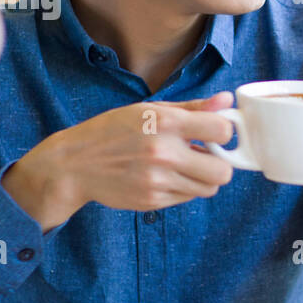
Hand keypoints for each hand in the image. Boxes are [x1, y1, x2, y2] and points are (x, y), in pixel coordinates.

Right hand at [2, 92, 237, 230]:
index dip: (224, 132)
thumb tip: (227, 101)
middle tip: (205, 156)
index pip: (222, 131)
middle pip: (223, 172)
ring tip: (184, 165)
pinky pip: (188, 198)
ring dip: (203, 178)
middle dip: (220, 164)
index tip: (215, 133)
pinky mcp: (152, 201)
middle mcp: (163, 152)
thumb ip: (193, 108)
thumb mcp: (150, 109)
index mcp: (165, 122)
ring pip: (209, 189)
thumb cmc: (114, 131)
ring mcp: (158, 180)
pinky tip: (166, 176)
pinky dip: (184, 188)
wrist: (75, 164)